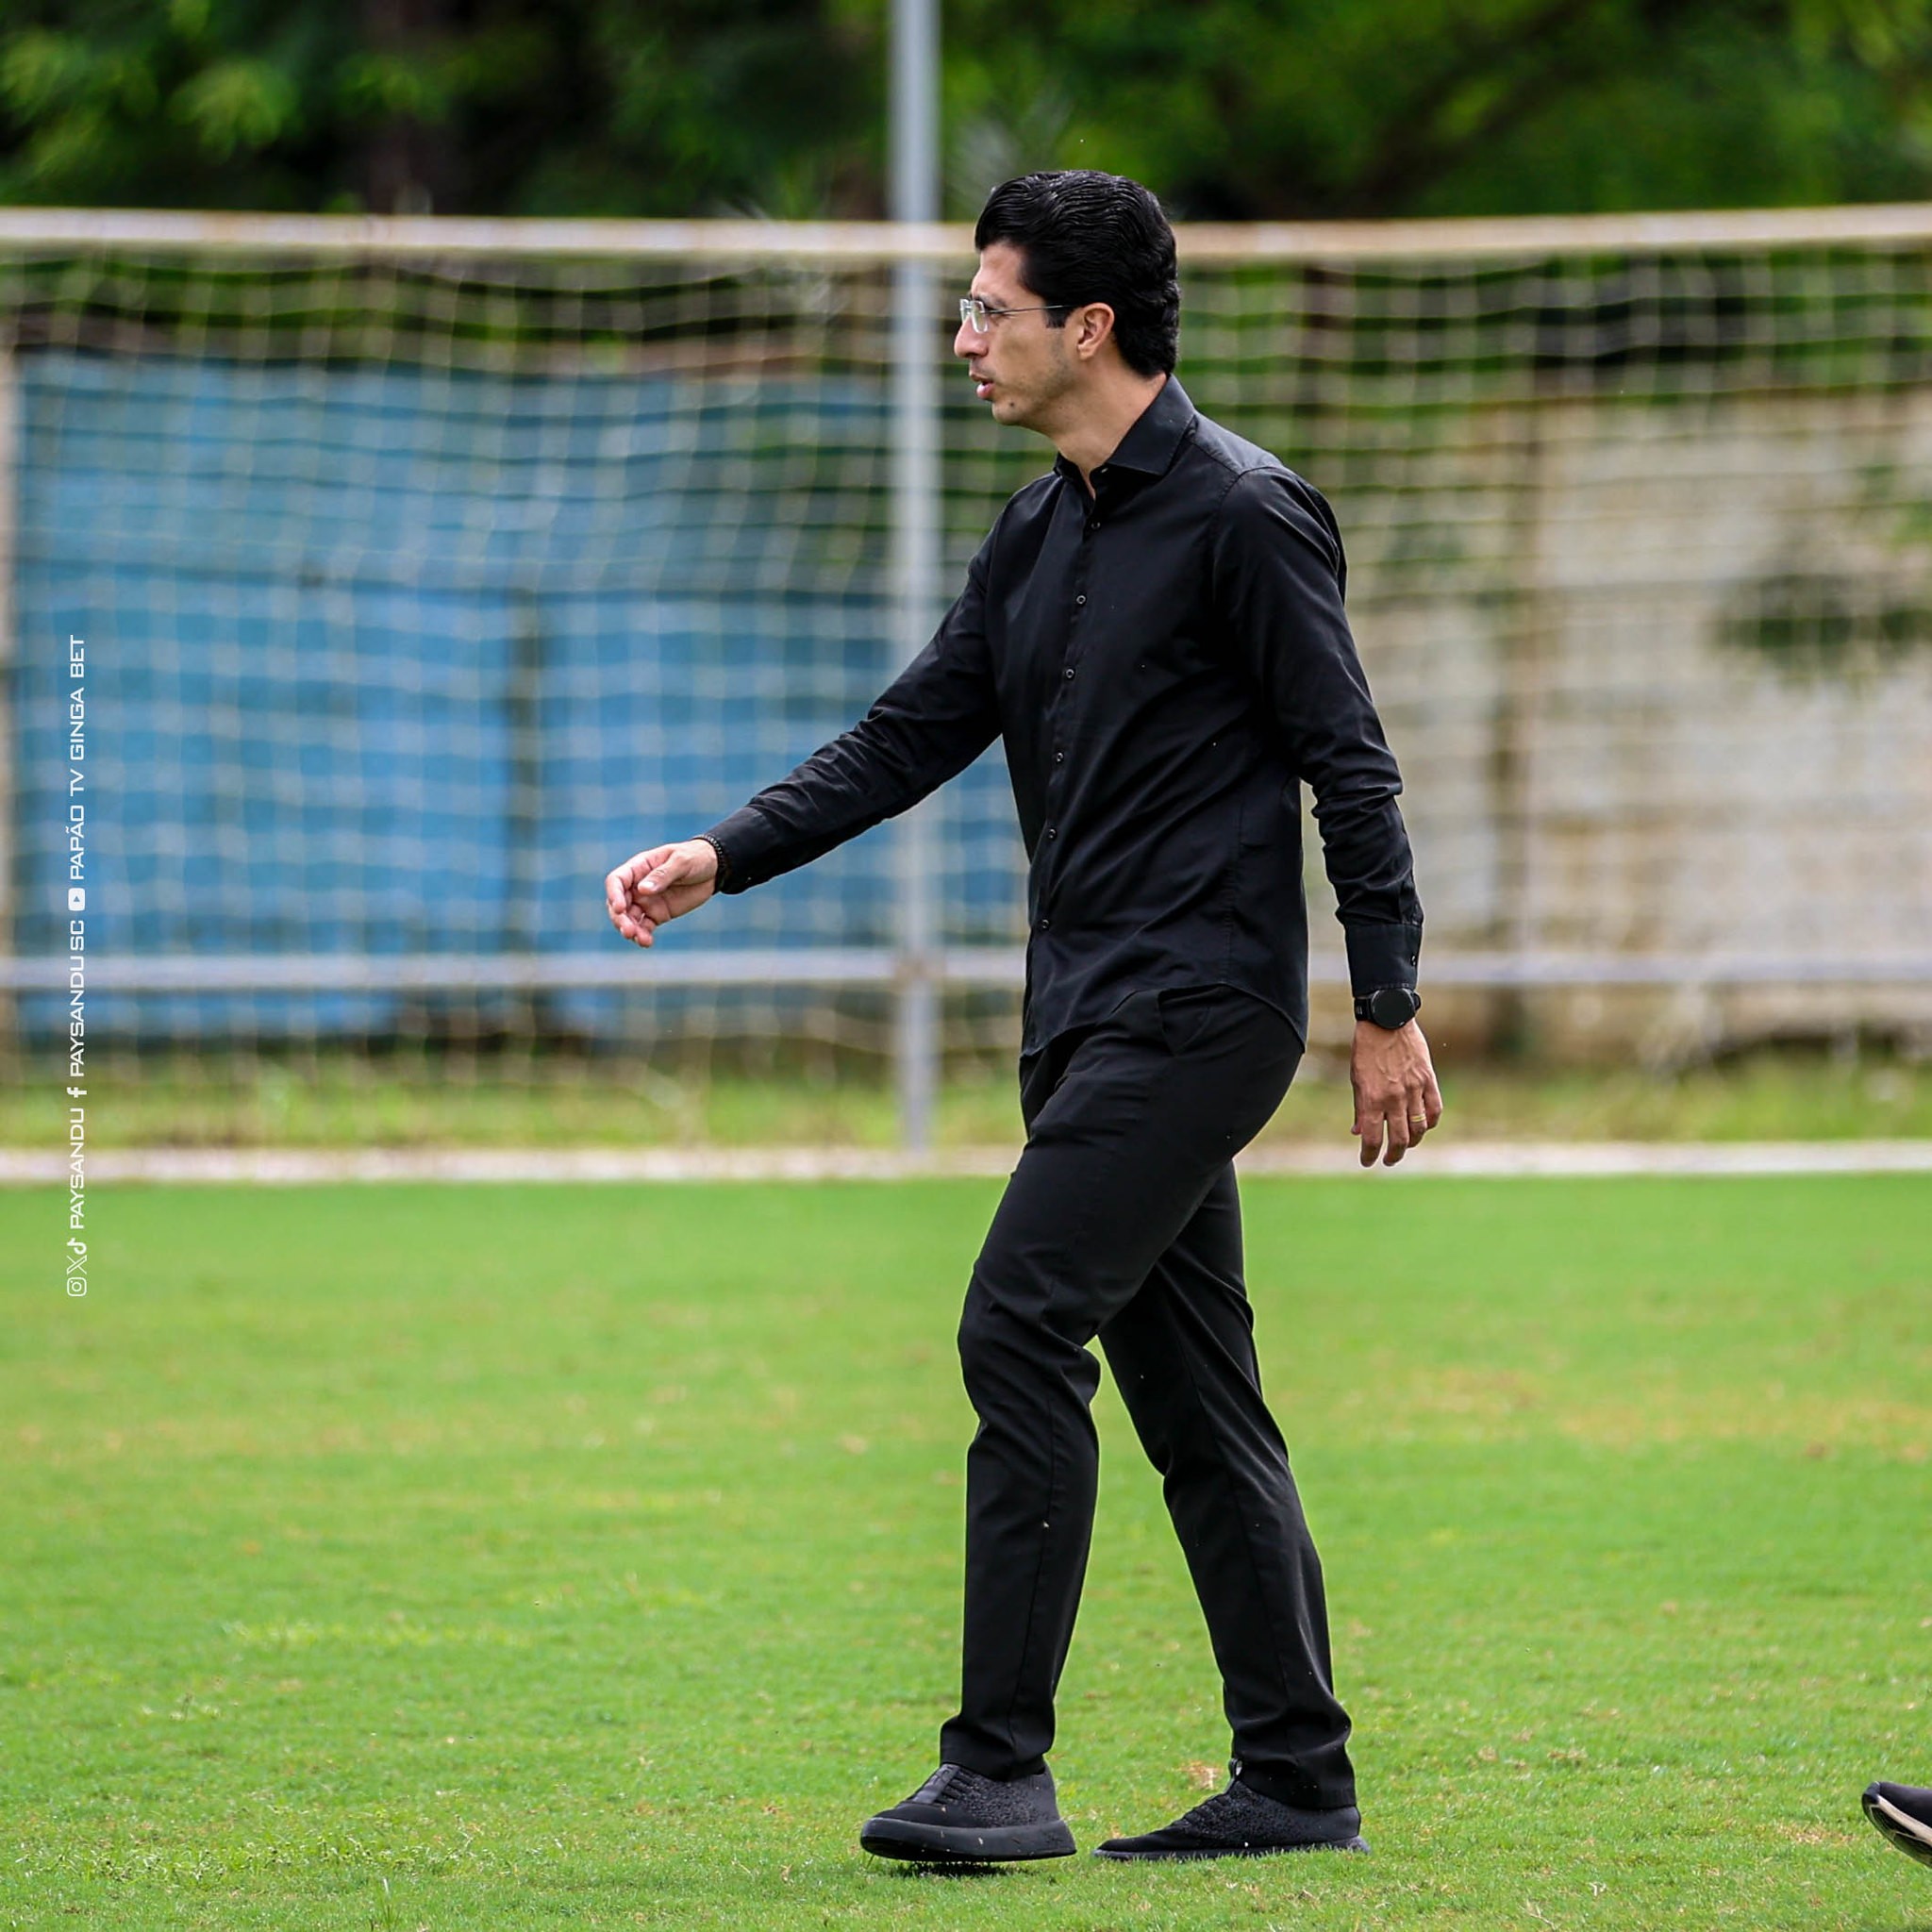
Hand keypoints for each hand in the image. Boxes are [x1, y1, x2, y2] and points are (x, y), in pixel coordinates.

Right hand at [605, 839, 719, 947]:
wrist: (713, 869)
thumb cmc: (695, 858)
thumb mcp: (682, 862)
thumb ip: (663, 875)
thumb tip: (642, 889)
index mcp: (639, 868)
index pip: (617, 881)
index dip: (614, 894)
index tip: (620, 908)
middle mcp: (638, 886)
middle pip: (619, 903)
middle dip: (620, 918)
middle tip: (628, 931)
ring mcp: (646, 901)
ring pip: (629, 918)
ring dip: (630, 930)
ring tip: (639, 939)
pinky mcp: (657, 914)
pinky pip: (644, 927)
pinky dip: (643, 935)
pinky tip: (646, 942)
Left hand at [1350, 1018, 1442, 1167]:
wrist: (1387, 1021)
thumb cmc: (1366, 1049)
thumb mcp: (1356, 1079)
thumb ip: (1360, 1107)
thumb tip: (1359, 1132)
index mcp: (1372, 1098)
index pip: (1372, 1137)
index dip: (1369, 1155)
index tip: (1367, 1162)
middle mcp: (1394, 1097)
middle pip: (1400, 1140)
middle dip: (1393, 1155)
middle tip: (1388, 1160)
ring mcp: (1414, 1089)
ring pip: (1419, 1128)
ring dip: (1413, 1142)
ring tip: (1405, 1145)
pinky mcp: (1429, 1080)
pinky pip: (1434, 1110)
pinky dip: (1429, 1122)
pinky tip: (1423, 1126)